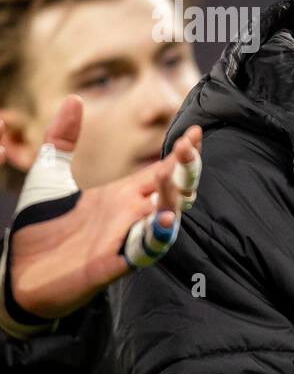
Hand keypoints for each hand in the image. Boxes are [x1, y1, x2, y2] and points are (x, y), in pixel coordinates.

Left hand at [1, 95, 202, 329]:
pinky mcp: (112, 264)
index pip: (163, 169)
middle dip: (186, 169)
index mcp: (122, 194)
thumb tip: (74, 98)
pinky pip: (143, 250)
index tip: (196, 131)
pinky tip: (162, 219)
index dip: (182, 151)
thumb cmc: (38, 228)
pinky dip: (156, 237)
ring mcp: (124, 239)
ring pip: (165, 218)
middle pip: (173, 190)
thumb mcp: (48, 175)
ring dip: (173, 198)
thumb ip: (62, 139)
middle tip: (189, 145)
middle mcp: (130, 215)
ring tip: (173, 176)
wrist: (16, 275)